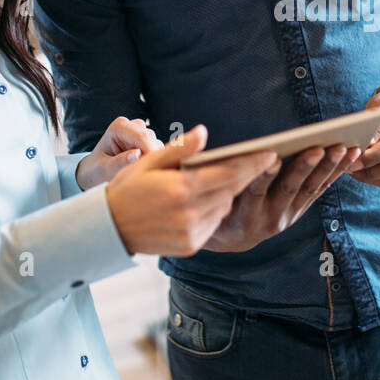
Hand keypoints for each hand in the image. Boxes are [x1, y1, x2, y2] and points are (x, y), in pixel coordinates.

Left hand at [76, 117, 163, 190]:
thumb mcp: (102, 169)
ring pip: (159, 148)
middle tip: (144, 178)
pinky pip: (161, 154)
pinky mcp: (151, 145)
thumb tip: (137, 155)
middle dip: (152, 159)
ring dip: (154, 163)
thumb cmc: (96, 169)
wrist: (96, 172)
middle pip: (152, 141)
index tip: (153, 169)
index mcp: (120, 126)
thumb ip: (118, 162)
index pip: (141, 136)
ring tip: (141, 177)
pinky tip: (146, 174)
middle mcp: (135, 127)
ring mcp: (144, 135)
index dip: (150, 152)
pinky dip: (156, 165)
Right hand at [102, 125, 277, 256]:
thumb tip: (204, 132)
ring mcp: (191, 233)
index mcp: (180, 190)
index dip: (252, 163)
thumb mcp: (149, 162)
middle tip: (263, 159)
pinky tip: (213, 198)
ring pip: (225, 208)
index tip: (271, 153)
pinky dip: (216, 210)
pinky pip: (214, 224)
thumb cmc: (127, 188)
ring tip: (238, 176)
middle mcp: (189, 214)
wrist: (108, 228)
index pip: (228, 174)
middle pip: (231, 191)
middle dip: (246, 175)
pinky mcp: (191, 247)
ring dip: (230, 193)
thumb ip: (180, 149)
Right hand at [202, 144, 361, 252]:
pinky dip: (335, 172)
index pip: (253, 193)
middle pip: (288, 190)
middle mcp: (268, 219)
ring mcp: (287, 217)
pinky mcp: (298, 212)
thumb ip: (225, 179)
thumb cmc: (218, 206)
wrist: (231, 237)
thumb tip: (235, 154)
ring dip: (328, 168)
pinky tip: (350, 154)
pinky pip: (319, 190)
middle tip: (318, 148)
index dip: (262, 176)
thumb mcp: (215, 199)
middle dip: (304, 168)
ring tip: (342, 147)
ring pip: (310, 190)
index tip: (272, 158)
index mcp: (242, 214)